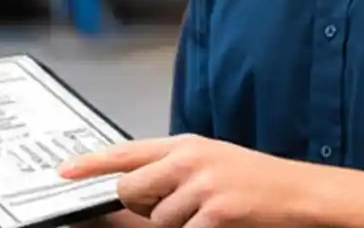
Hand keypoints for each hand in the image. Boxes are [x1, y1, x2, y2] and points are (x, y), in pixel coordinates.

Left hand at [57, 134, 317, 227]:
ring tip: (210, 213)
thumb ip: (173, 169)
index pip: (126, 150)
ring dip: (179, 225)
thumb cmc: (256, 182)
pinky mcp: (215, 213)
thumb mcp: (212, 162)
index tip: (63, 171)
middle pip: (131, 189)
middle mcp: (191, 159)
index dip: (90, 163)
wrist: (300, 194)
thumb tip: (134, 187)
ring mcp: (203, 186)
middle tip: (176, 206)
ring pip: (159, 220)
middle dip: (143, 206)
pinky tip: (219, 223)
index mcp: (187, 144)